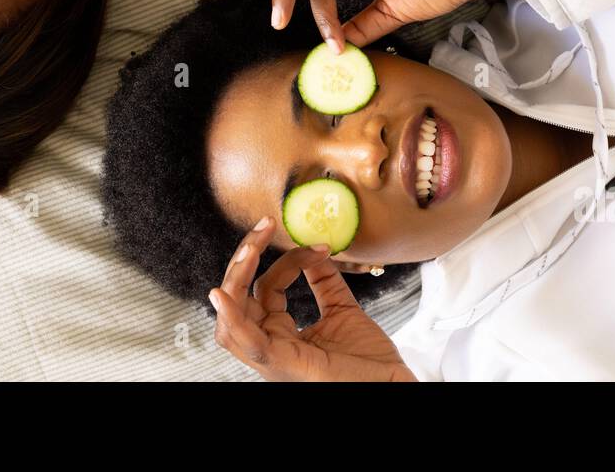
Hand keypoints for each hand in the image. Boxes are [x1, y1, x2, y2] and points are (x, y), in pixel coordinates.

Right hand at [210, 217, 416, 381]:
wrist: (393, 389)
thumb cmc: (370, 364)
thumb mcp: (343, 311)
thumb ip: (325, 281)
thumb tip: (315, 248)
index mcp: (282, 336)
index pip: (266, 288)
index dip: (286, 260)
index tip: (318, 246)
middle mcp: (271, 347)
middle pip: (239, 299)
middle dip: (246, 258)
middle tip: (264, 226)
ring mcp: (273, 357)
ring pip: (233, 318)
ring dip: (235, 280)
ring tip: (249, 251)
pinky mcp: (283, 363)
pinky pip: (247, 341)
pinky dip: (231, 317)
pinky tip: (221, 295)